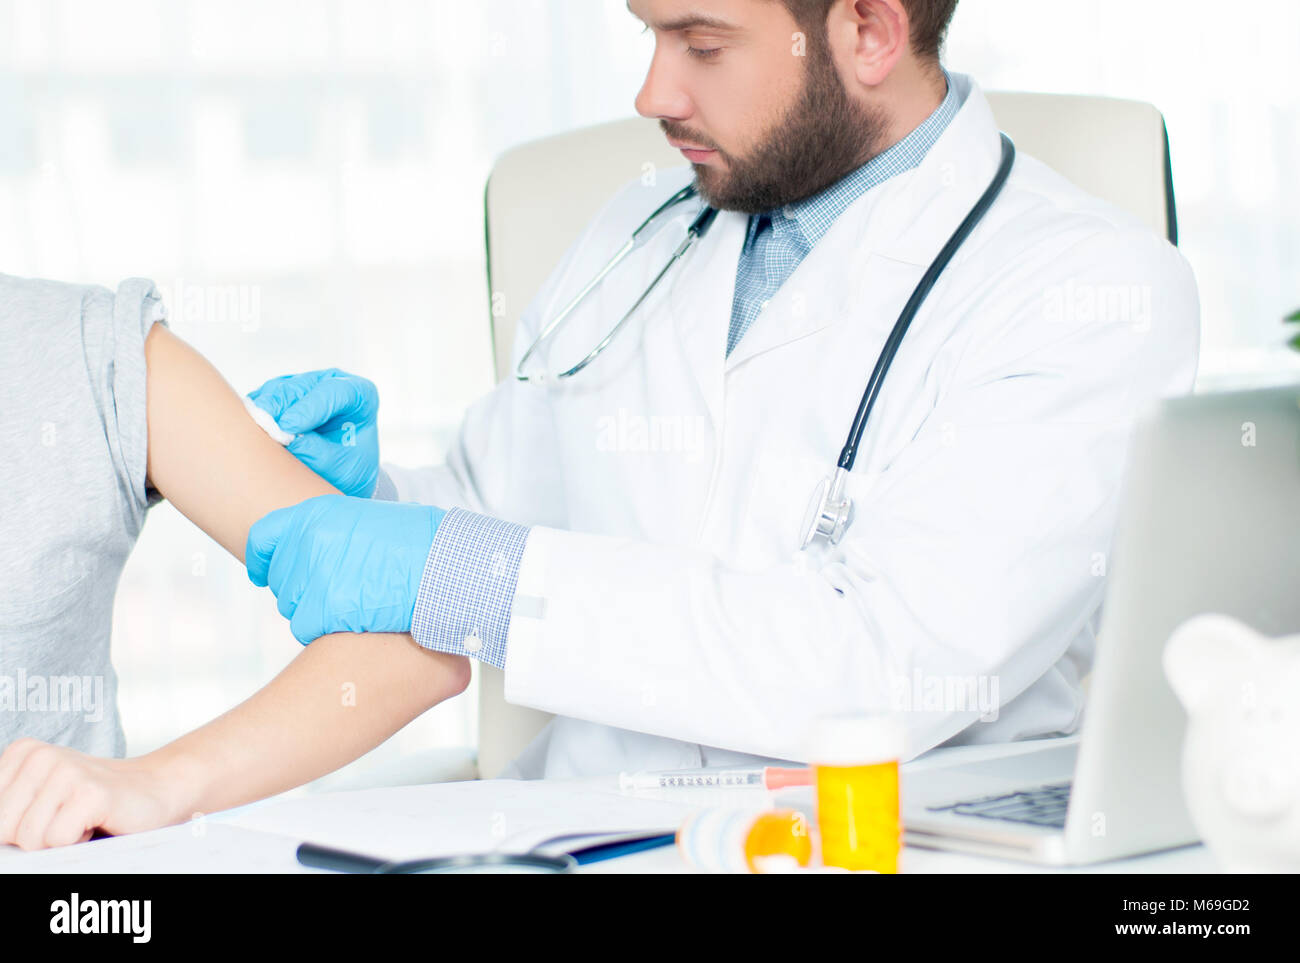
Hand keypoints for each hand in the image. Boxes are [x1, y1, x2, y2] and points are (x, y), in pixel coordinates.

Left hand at [0, 739, 181, 849]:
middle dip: (34, 836)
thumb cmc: (94, 801)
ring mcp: (66, 771)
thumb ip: (8, 809)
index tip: (48, 812)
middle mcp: (40, 756)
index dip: (17, 827)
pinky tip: (96, 821)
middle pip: (3, 828)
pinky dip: (79, 840)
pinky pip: (58, 840)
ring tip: (82, 817)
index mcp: (22, 753)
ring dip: (59, 839)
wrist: (157, 788)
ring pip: (29, 838)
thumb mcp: (39, 798)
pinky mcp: (91, 792)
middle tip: (66, 817)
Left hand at [246, 494, 444, 643]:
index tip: (264, 573)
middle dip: (301, 590)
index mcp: (316, 514)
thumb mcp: (366, 519)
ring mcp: (315, 574)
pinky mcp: (326, 607)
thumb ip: (329, 533)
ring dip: (314, 611)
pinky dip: (324, 630)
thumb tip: (307, 553)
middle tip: (335, 592)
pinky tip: (351, 620)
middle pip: (280, 579)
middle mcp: (308, 542)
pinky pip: (305, 627)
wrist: (444, 564)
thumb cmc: (417, 543)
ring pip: (291, 606)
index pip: (263, 538)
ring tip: (351, 604)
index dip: (263, 560)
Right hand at [247, 368, 379, 497]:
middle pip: (300, 386)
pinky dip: (254, 413)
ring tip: (253, 430)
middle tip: (263, 428)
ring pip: (277, 389)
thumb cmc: (347, 468)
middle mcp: (331, 383)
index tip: (290, 427)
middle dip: (279, 407)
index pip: (335, 391)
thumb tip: (289, 441)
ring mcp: (304, 386)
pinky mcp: (281, 395)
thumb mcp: (340, 467)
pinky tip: (247, 428)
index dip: (310, 407)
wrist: (338, 474)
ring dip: (263, 410)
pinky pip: (262, 397)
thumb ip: (318, 453)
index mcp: (359, 394)